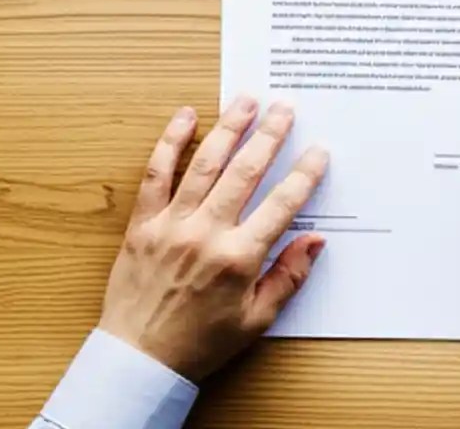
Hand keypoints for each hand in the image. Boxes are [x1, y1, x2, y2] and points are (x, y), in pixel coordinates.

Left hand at [98, 96, 327, 380]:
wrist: (140, 359)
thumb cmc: (200, 343)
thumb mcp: (257, 319)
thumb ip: (288, 276)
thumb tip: (315, 240)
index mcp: (238, 258)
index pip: (281, 204)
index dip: (304, 174)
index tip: (319, 152)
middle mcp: (206, 233)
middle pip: (245, 172)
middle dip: (270, 135)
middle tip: (286, 108)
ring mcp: (172, 224)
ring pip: (205, 164)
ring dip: (228, 127)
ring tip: (246, 100)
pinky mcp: (143, 224)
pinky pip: (157, 174)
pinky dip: (170, 143)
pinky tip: (185, 117)